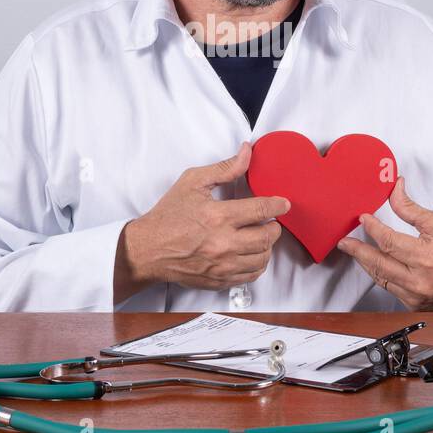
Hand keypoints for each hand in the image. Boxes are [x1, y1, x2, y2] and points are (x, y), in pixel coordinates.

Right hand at [115, 142, 290, 299]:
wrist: (148, 250)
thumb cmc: (168, 216)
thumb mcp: (193, 182)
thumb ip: (224, 168)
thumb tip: (247, 153)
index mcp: (218, 216)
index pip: (262, 209)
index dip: (278, 205)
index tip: (283, 203)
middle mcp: (223, 242)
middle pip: (267, 237)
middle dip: (275, 227)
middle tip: (271, 221)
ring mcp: (222, 264)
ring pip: (262, 258)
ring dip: (267, 246)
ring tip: (261, 236)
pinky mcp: (219, 279)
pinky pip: (251, 275)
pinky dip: (257, 264)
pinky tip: (251, 254)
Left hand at [336, 176, 432, 309]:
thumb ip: (411, 209)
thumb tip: (394, 189)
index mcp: (427, 257)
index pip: (388, 241)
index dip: (372, 228)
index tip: (363, 219)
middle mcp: (420, 280)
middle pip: (378, 263)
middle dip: (357, 251)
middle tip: (344, 242)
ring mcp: (418, 296)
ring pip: (382, 279)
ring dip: (366, 264)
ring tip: (355, 252)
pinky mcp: (418, 305)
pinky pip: (392, 291)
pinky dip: (382, 277)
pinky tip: (376, 267)